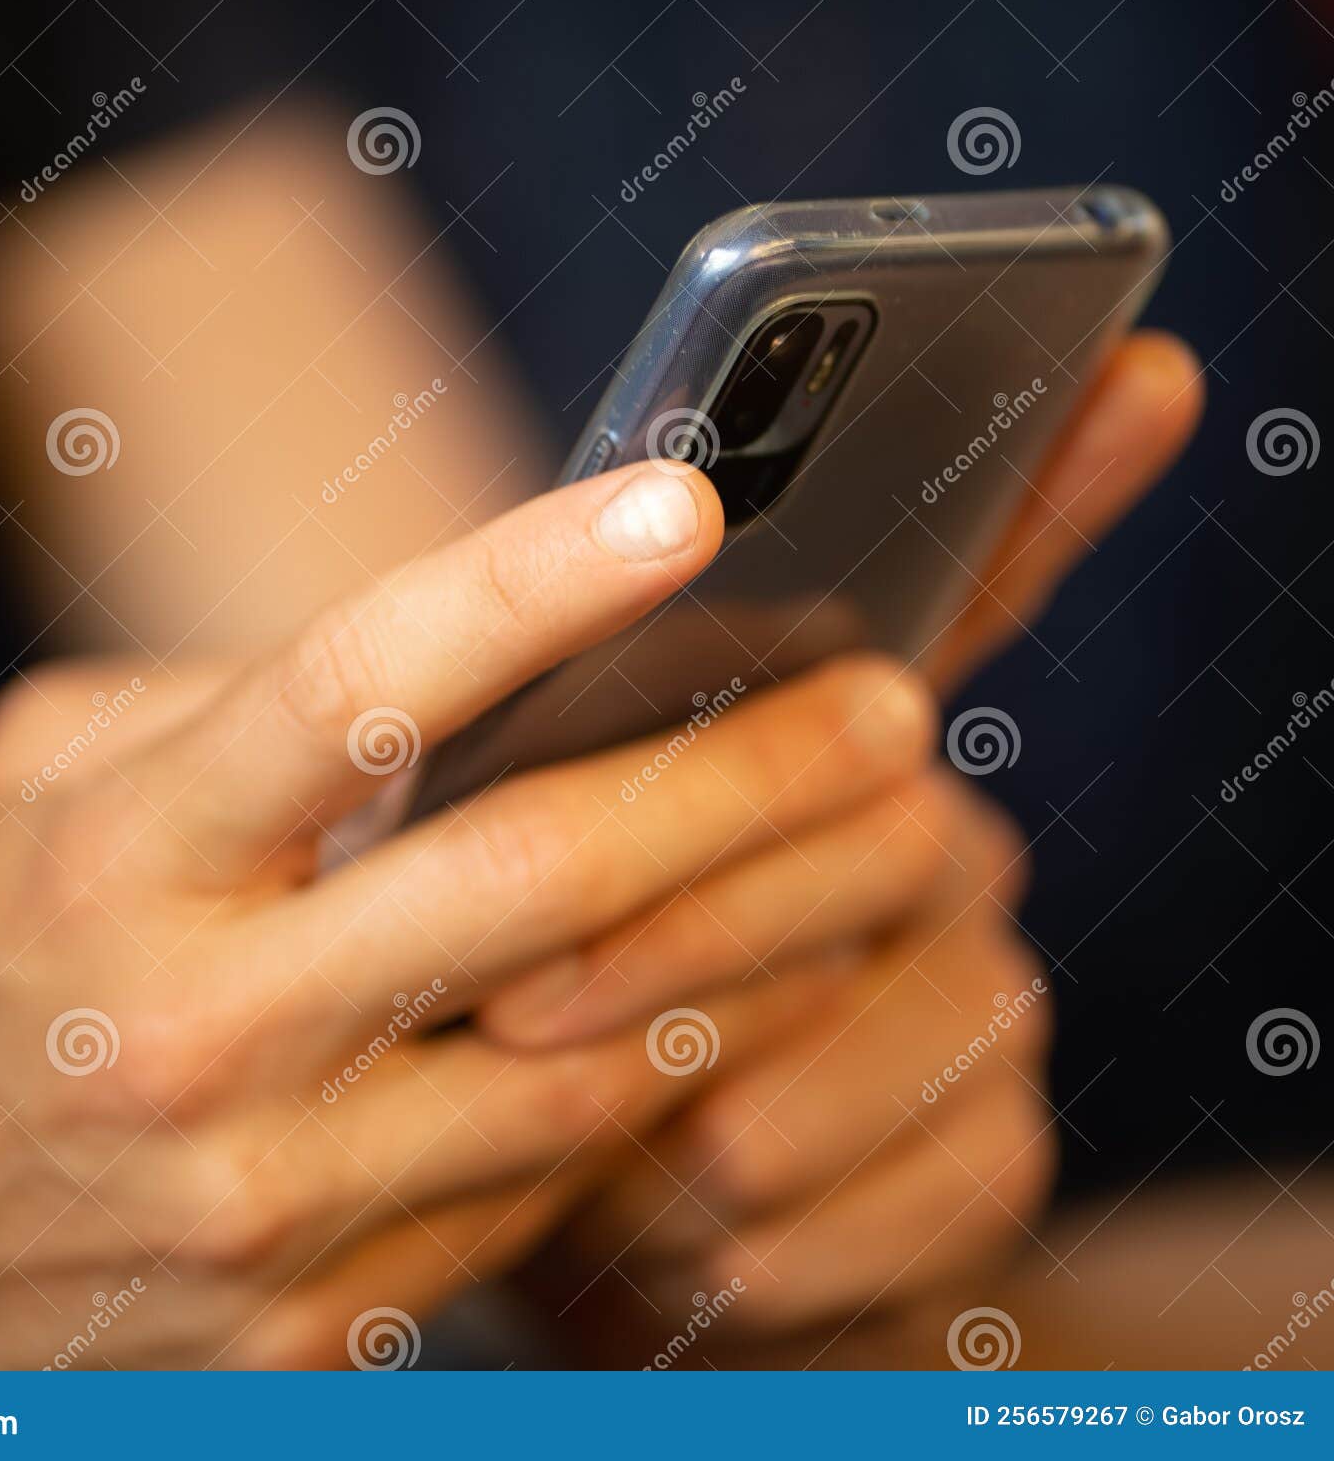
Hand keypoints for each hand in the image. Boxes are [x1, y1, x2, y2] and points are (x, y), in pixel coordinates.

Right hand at [0, 461, 939, 1369]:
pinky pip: (540, 1193)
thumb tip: (466, 665)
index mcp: (118, 851)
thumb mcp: (46, 790)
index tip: (686, 503)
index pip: (352, 687)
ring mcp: (263, 1203)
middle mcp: (195, 1029)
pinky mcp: (312, 1328)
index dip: (529, 581)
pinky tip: (724, 1010)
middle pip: (534, 884)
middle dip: (745, 785)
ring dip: (752, 954)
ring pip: (587, 1065)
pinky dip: (647, 1093)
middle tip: (892, 708)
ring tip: (870, 854)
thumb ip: (240, 720)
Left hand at [485, 331, 1202, 1359]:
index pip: (973, 574)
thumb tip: (493, 638)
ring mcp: (979, 990)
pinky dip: (789, 1235)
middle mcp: (931, 832)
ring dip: (734, 1092)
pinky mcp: (993, 1152)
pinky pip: (942, 1186)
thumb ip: (498, 748)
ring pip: (919, 1017)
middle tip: (515, 999)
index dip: (1067, 477)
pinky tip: (689, 1242)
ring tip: (590, 1141)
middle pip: (890, 820)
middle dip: (693, 919)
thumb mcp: (466, 855)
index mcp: (813, 726)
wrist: (560, 1224)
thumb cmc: (507, 1000)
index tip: (1145, 369)